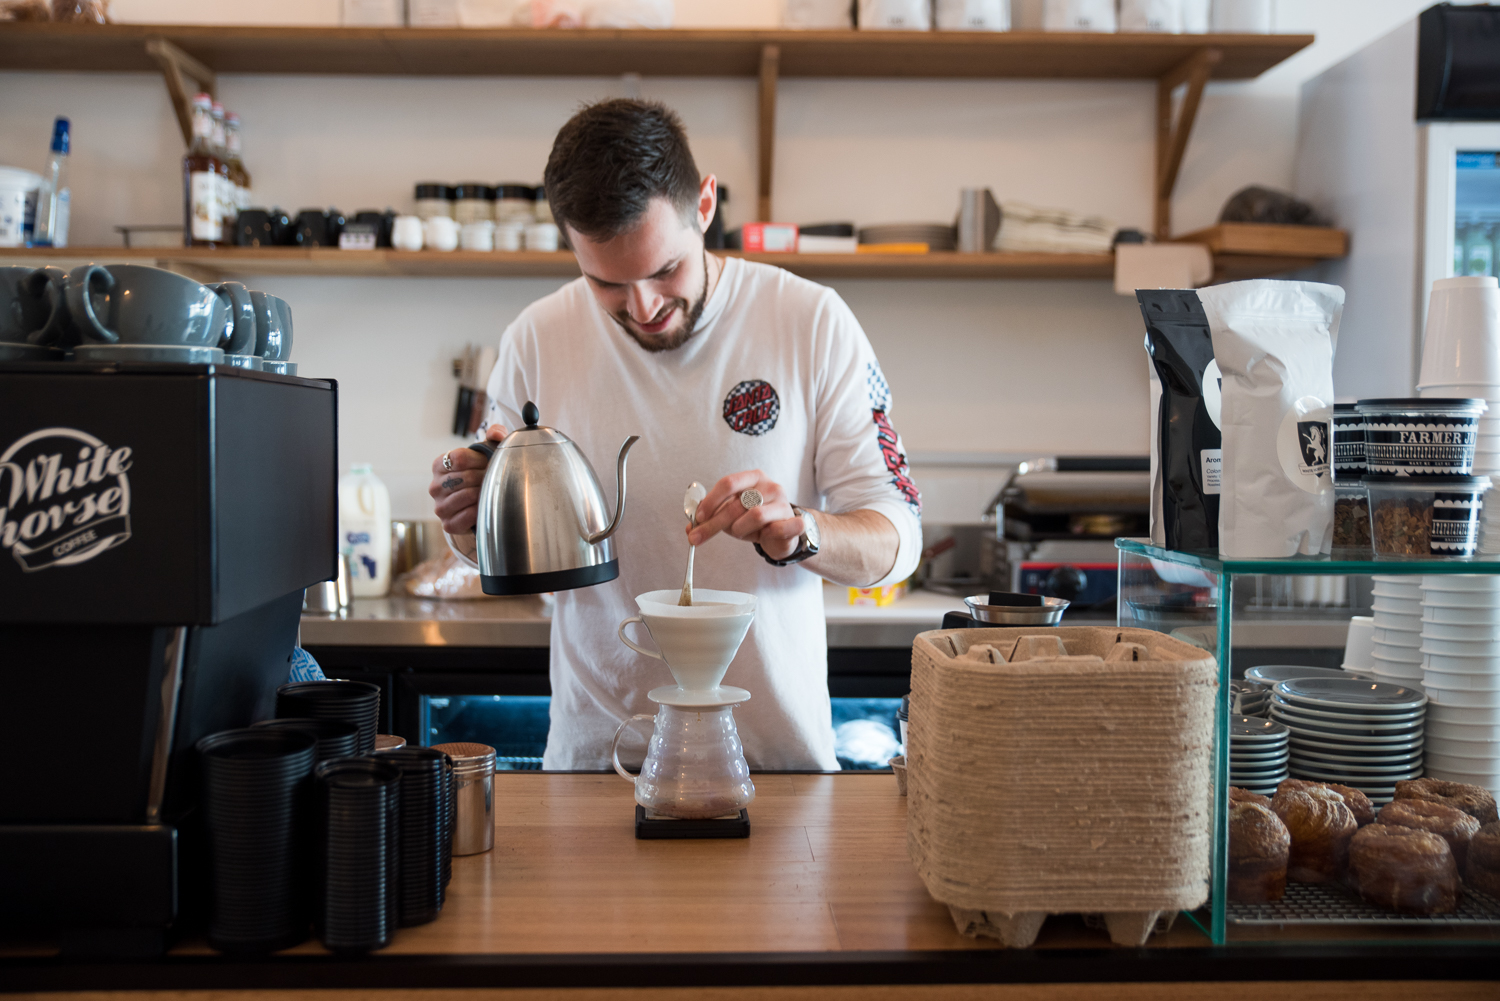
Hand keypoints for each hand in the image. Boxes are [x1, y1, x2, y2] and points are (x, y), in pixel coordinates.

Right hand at [429, 423, 506, 534]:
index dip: (479, 460)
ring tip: (490, 491)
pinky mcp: (448, 524)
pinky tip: (485, 506)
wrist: (477, 505)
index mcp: (439, 465)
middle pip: (465, 477)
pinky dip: (480, 510)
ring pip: (467, 496)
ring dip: (484, 493)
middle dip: (485, 477)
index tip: (488, 463)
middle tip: (493, 479)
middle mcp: (435, 486)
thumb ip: (494, 435)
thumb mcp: (486, 452)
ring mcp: (440, 506)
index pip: (459, 457)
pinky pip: (467, 515)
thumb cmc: (480, 474)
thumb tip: (497, 433)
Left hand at [689, 469, 803, 560]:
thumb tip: (689, 528)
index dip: (710, 501)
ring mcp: (784, 503)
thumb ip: (710, 518)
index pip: (728, 483)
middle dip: (713, 524)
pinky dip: (766, 536)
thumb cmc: (754, 521)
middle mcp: (770, 486)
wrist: (784, 533)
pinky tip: (764, 536)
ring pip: (755, 515)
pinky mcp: (795, 522)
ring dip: (740, 529)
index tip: (698, 517)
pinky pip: (777, 529)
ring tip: (741, 533)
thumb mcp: (730, 516)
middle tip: (696, 538)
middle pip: (736, 504)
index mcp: (753, 478)